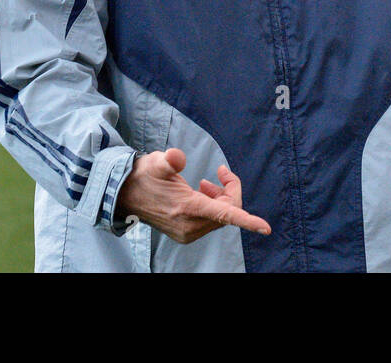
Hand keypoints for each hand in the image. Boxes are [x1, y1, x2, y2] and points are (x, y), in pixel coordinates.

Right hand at [116, 147, 271, 243]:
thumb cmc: (144, 176)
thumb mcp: (156, 162)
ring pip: (221, 217)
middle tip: (221, 172)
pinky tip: (201, 192)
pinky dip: (213, 206)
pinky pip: (211, 221)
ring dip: (221, 198)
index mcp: (188, 208)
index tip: (265, 228)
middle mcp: (190, 225)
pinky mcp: (186, 233)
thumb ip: (169, 160)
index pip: (224, 215)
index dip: (247, 221)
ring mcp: (188, 232)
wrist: (125, 195)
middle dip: (230, 191)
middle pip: (227, 211)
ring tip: (207, 182)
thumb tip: (178, 157)